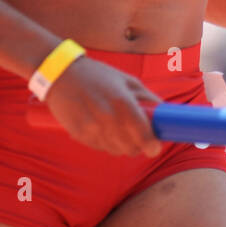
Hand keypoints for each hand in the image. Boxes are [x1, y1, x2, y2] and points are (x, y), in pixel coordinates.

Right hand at [41, 55, 163, 156]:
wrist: (60, 75)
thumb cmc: (97, 75)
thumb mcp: (126, 80)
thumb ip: (147, 98)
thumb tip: (165, 112)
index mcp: (123, 103)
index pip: (144, 137)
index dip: (153, 146)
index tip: (156, 146)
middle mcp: (108, 119)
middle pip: (132, 148)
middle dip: (139, 145)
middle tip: (139, 136)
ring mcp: (92, 129)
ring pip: (116, 151)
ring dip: (122, 145)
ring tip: (119, 128)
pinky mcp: (79, 135)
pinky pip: (100, 148)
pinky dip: (106, 142)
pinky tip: (103, 128)